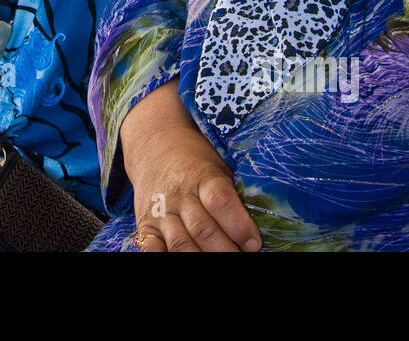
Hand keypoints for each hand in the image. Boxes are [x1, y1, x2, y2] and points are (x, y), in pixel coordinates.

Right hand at [121, 82, 260, 251]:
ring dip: (202, 258)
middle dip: (225, 250)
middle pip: (202, 228)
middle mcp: (179, 194)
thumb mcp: (218, 167)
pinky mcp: (146, 223)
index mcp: (201, 176)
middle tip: (242, 257)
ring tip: (221, 263)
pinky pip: (149, 247)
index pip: (220, 200)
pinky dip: (163, 257)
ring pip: (180, 243)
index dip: (239, 225)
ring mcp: (160, 211)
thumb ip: (233, 194)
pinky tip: (180, 261)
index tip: (254, 243)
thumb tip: (263, 224)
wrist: (154, 145)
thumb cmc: (196, 161)